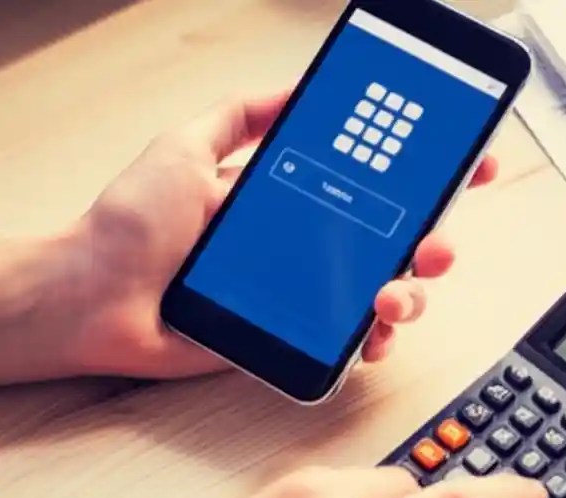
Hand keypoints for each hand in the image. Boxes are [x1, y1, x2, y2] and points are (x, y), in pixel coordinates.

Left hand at [58, 90, 497, 378]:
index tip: (471, 165)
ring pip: (391, 293)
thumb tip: (295, 88)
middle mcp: (312, 246)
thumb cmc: (130, 226)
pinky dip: (376, 341)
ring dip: (412, 293)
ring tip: (393, 293)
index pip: (378, 183)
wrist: (95, 298)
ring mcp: (308, 294)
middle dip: (438, 240)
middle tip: (436, 241)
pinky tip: (372, 334)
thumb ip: (241, 116)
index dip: (429, 176)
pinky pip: (354, 342)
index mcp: (297, 199)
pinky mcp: (295, 339)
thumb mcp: (185, 146)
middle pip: (401, 242)